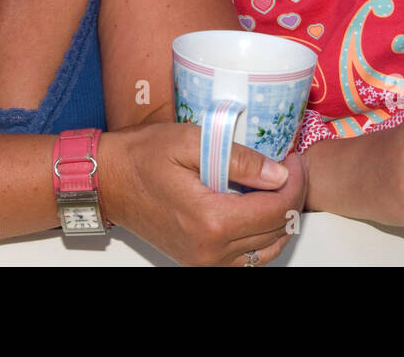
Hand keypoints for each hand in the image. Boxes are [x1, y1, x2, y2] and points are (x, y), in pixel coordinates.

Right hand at [99, 123, 306, 266]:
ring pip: (266, 251)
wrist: (108, 181)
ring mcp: (204, 260)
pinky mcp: (198, 261)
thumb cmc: (141, 156)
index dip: (295, 182)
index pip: (276, 209)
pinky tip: (259, 211)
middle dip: (292, 197)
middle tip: (292, 168)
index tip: (294, 159)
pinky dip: (262, 238)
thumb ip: (238, 159)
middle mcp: (210, 249)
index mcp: (211, 220)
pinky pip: (246, 259)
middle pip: (276, 231)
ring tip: (280, 187)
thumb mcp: (189, 141)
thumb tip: (278, 174)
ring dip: (281, 220)